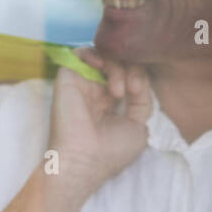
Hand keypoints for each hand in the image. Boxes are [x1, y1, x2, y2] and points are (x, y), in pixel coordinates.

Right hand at [46, 47, 150, 200]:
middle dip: (132, 71)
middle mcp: (97, 91)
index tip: (139, 92)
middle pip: (120, 64)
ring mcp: (83, 84)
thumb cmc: (111, 151)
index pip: (130, 76)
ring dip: (118, 67)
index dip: (139, 77)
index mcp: (112, 103)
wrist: (85, 159)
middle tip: (132, 89)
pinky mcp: (68, 77)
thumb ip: (143, 101)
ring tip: (119, 90)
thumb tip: (139, 80)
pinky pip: (82, 52)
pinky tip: (103, 67)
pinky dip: (96, 54)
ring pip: (105, 56)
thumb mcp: (140, 126)